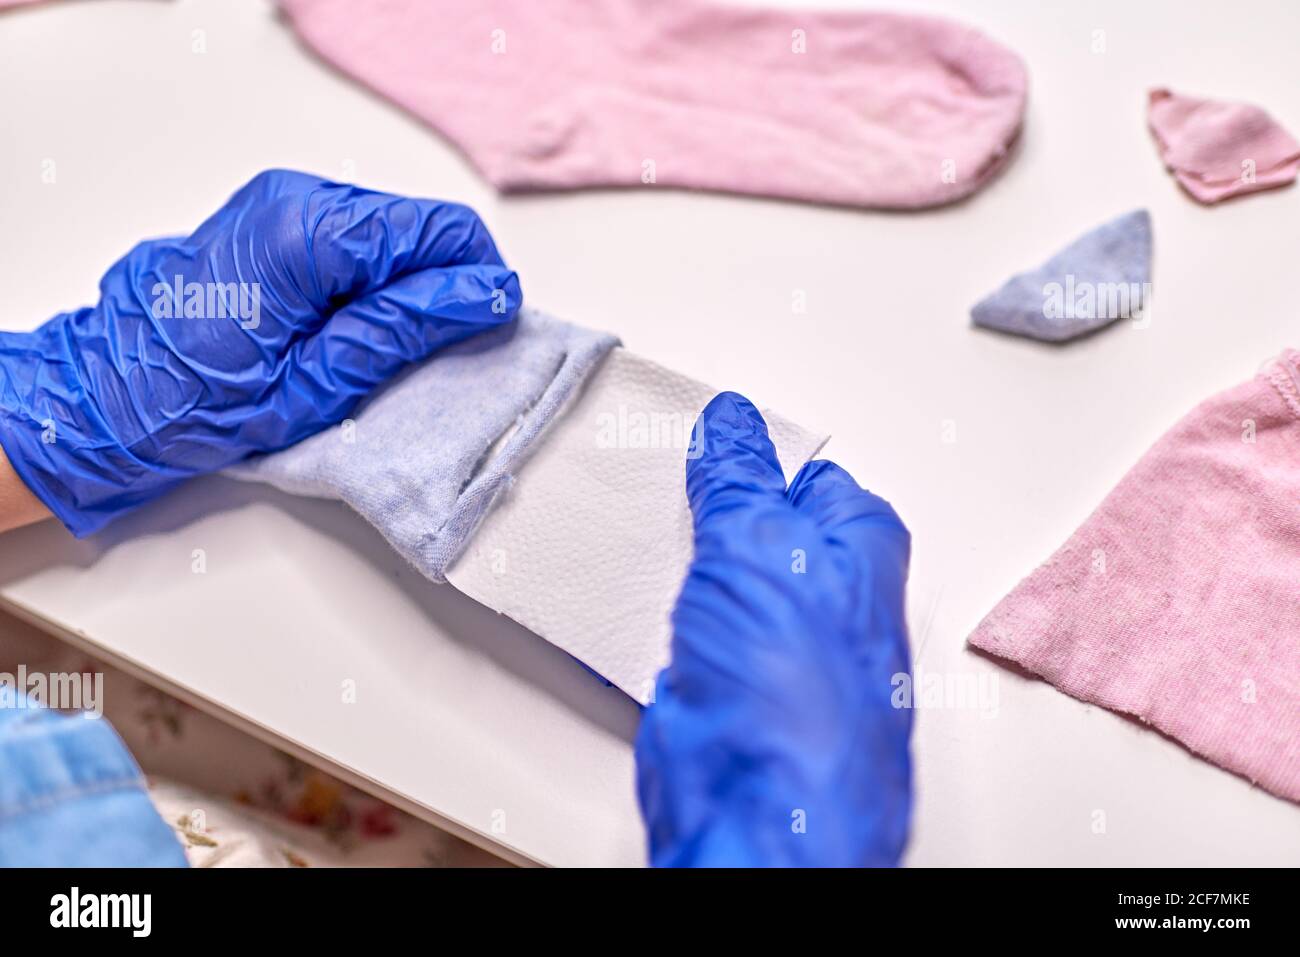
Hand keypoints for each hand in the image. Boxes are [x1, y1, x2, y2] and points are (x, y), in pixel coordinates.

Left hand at [0, 169, 519, 535]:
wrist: (109, 395)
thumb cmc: (194, 404)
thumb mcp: (316, 382)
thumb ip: (405, 326)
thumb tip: (486, 294)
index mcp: (305, 234)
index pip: (440, 230)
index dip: (479, 282)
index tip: (487, 331)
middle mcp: (296, 198)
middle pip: (422, 225)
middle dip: (444, 286)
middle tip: (429, 355)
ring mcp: (285, 202)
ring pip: (396, 233)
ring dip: (407, 287)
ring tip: (377, 348)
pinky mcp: (280, 217)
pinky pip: (361, 238)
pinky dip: (375, 281)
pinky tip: (350, 327)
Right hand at [635, 392, 912, 866]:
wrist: (758, 811)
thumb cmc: (794, 696)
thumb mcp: (757, 547)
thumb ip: (739, 480)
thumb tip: (732, 422)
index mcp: (861, 550)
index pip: (807, 476)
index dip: (752, 457)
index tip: (701, 438)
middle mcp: (828, 599)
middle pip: (759, 525)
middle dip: (710, 510)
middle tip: (666, 487)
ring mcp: (775, 647)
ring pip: (718, 577)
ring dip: (680, 562)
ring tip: (643, 534)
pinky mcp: (727, 687)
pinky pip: (689, 627)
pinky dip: (662, 610)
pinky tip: (640, 599)